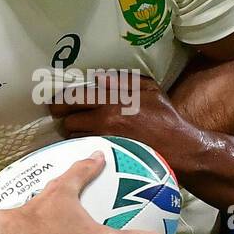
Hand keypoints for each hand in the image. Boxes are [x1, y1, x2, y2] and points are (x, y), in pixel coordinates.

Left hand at [48, 75, 195, 163]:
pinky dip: (85, 144)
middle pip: (68, 121)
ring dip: (76, 133)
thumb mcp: (148, 89)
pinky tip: (92, 142)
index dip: (59, 101)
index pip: (73, 98)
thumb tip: (98, 78)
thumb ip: (122, 80)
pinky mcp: (107, 156)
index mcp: (111, 101)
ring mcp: (104, 140)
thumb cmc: (164, 116)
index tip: (56, 104)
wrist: (177, 147)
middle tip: (68, 117)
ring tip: (84, 130)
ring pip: (75, 137)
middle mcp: (103, 121)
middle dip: (66, 119)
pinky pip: (86, 149)